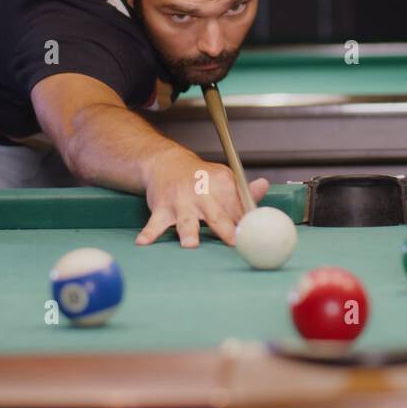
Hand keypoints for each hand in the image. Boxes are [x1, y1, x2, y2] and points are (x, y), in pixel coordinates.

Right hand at [137, 151, 269, 247]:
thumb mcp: (224, 180)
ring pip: (186, 220)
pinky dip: (148, 233)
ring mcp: (181, 202)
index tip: (256, 238)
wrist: (167, 163)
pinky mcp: (162, 208)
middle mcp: (202, 193)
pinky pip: (154, 223)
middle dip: (225, 227)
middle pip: (216, 214)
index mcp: (222, 185)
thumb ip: (244, 192)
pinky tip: (143, 243)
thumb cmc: (201, 179)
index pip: (238, 208)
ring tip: (190, 244)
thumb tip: (264, 187)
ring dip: (188, 232)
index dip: (247, 225)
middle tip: (233, 241)